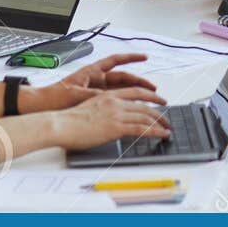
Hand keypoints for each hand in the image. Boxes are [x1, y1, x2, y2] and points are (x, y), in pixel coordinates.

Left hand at [26, 53, 157, 112]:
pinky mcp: (93, 101)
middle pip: (123, 78)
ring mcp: (95, 90)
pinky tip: (132, 109)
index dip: (132, 57)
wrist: (40, 107)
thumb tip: (112, 99)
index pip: (116, 61)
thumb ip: (95, 96)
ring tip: (148, 99)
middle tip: (154, 89)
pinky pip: (113, 100)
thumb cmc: (54, 97)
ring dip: (134, 93)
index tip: (145, 56)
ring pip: (120, 90)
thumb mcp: (77, 95)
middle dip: (139, 82)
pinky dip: (124, 103)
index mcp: (92, 71)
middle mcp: (95, 79)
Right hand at [51, 89, 170, 150]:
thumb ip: (103, 111)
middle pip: (144, 103)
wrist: (60, 125)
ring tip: (167, 129)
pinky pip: (142, 129)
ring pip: (146, 116)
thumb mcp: (89, 109)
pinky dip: (155, 132)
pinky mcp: (116, 127)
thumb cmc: (68, 121)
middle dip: (158, 111)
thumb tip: (110, 120)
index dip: (149, 95)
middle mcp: (115, 101)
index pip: (135, 92)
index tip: (157, 99)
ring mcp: (116, 113)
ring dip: (160, 123)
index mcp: (108, 95)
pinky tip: (162, 135)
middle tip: (166, 117)